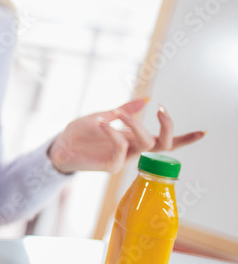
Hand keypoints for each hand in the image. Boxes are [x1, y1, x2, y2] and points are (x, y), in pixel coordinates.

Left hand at [48, 97, 204, 173]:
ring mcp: (122, 158)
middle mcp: (132, 150)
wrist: (58, 146)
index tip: (203, 132)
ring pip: (144, 145)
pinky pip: (120, 151)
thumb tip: (147, 98)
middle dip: (167, 127)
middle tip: (161, 110)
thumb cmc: (80, 133)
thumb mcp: (103, 115)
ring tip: (118, 113)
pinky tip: (104, 123)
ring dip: (135, 125)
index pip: (164, 141)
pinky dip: (114, 134)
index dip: (184, 138)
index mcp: (133, 139)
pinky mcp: (109, 165)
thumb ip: (125, 109)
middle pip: (162, 144)